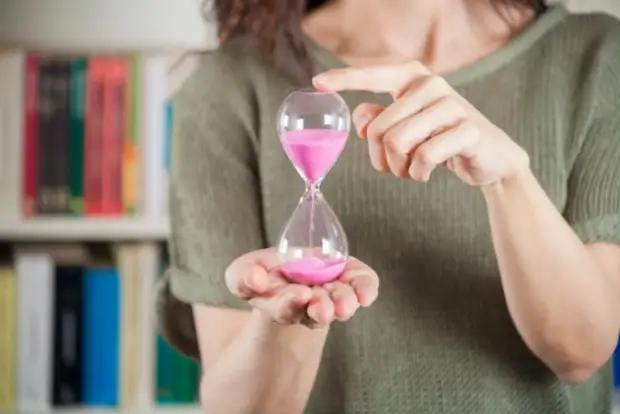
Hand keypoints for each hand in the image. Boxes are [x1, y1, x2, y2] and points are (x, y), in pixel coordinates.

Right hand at [225, 248, 378, 327]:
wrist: (291, 266)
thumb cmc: (265, 273)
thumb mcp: (243, 272)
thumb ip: (243, 277)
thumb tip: (256, 278)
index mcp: (280, 306)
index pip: (283, 310)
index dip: (289, 303)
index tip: (298, 294)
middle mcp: (309, 307)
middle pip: (315, 315)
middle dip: (320, 310)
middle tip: (323, 308)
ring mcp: (333, 295)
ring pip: (341, 304)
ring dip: (344, 303)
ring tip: (345, 304)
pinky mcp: (352, 279)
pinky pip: (364, 286)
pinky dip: (366, 288)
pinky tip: (366, 294)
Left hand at [313, 62, 529, 186]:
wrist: (489, 157)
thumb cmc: (439, 140)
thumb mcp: (406, 129)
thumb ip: (379, 120)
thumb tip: (362, 123)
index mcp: (412, 78)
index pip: (371, 75)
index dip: (343, 79)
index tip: (317, 83)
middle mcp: (430, 85)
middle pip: (378, 129)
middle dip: (381, 159)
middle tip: (395, 167)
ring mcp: (452, 105)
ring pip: (397, 144)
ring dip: (399, 169)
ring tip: (411, 170)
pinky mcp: (468, 129)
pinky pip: (424, 157)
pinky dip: (419, 173)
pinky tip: (427, 172)